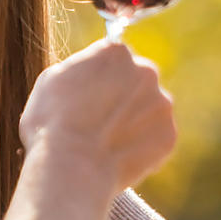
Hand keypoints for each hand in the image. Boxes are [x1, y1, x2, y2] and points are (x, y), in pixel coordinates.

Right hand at [19, 41, 175, 192]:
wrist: (71, 167)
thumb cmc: (52, 123)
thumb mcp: (52, 80)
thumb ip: (79, 67)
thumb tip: (89, 71)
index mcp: (116, 52)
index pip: (114, 58)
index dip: (100, 79)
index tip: (90, 96)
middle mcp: (146, 71)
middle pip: (137, 81)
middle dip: (123, 97)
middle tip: (101, 121)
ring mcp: (161, 103)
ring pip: (150, 109)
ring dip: (135, 121)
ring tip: (108, 143)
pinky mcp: (169, 134)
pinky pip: (157, 138)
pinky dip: (143, 147)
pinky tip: (120, 157)